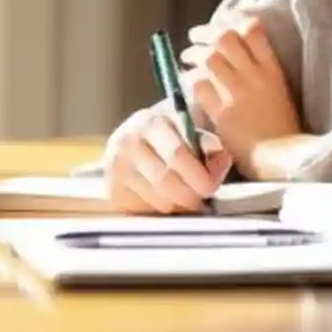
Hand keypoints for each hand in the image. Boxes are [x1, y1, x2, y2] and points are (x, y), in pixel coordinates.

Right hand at [102, 107, 232, 213]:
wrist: (133, 146)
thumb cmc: (171, 140)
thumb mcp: (192, 134)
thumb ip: (211, 147)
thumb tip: (220, 164)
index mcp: (151, 122)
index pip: (176, 154)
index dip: (197, 175)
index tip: (211, 187)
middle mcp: (127, 141)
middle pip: (164, 179)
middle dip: (189, 195)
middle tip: (201, 200)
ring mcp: (115, 166)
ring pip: (156, 198)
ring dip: (178, 204)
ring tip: (186, 198)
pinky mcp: (111, 188)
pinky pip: (144, 208)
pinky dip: (162, 209)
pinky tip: (167, 199)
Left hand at [179, 14, 301, 165]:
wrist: (283, 157)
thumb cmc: (282, 128)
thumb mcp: (279, 91)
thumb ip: (261, 72)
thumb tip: (236, 55)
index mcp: (272, 69)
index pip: (252, 29)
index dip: (231, 21)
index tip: (220, 24)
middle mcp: (255, 76)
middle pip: (226, 38)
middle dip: (206, 33)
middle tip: (195, 37)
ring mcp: (239, 93)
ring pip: (210, 58)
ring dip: (193, 55)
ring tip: (186, 58)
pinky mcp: (223, 112)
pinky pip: (199, 85)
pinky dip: (189, 80)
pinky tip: (186, 82)